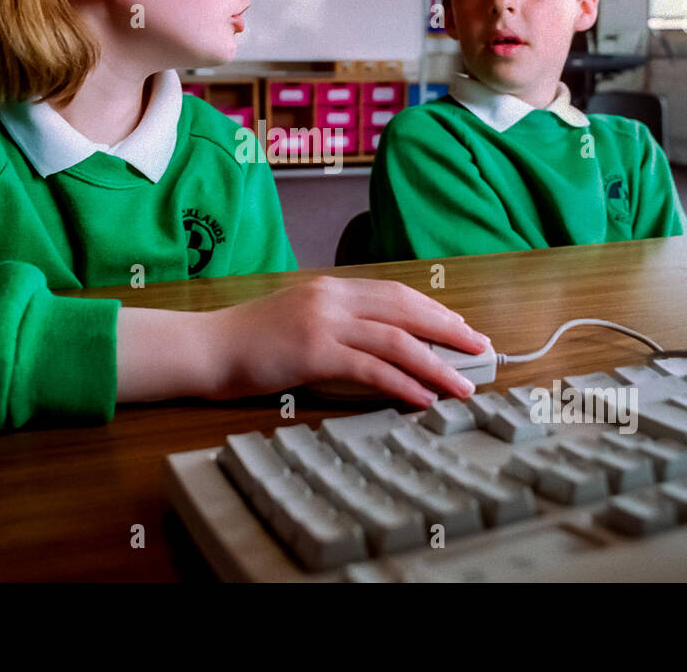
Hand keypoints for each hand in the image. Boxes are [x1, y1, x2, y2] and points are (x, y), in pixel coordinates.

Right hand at [203, 275, 491, 406]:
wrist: (206, 348)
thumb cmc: (248, 341)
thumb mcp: (297, 317)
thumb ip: (335, 322)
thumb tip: (377, 343)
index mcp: (330, 287)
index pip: (395, 293)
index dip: (433, 310)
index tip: (459, 326)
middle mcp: (332, 298)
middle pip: (406, 310)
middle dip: (448, 330)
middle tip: (480, 349)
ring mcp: (323, 323)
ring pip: (397, 341)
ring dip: (436, 364)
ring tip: (463, 384)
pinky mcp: (314, 352)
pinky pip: (372, 369)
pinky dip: (404, 384)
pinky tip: (424, 398)